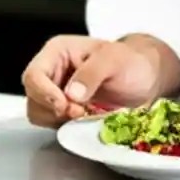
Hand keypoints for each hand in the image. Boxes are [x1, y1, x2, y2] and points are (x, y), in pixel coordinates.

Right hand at [21, 34, 178, 128]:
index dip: (44, 93)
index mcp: (58, 52)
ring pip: (40, 114)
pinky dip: (68, 127)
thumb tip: (72, 93)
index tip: (64, 106)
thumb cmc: (131, 62)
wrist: (146, 78)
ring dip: (60, 120)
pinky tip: (87, 119)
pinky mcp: (65, 111)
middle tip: (81, 112)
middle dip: (54, 110)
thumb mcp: (115, 59)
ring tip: (86, 114)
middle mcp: (52, 72)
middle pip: (34, 98)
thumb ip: (93, 72)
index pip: (34, 75)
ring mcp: (56, 93)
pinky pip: (55, 124)